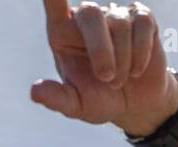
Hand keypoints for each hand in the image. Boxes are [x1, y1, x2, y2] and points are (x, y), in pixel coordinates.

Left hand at [33, 1, 177, 135]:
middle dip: (101, 50)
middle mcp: (86, 18)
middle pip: (90, 14)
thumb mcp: (77, 106)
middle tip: (106, 79)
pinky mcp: (141, 18)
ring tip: (119, 81)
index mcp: (63, 32)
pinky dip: (141, 53)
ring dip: (122, 61)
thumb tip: (35, 91)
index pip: (54, 3)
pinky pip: (142, 25)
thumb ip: (57, 98)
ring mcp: (115, 15)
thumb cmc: (99, 99)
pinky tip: (136, 70)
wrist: (134, 105)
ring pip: (119, 25)